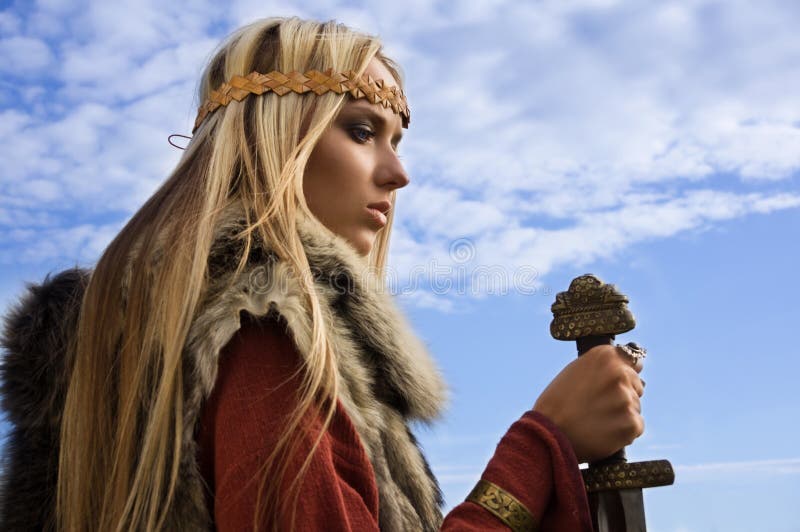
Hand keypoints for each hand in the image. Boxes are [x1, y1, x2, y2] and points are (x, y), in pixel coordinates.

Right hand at [533, 344, 644, 462]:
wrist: (549, 434)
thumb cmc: (557, 403)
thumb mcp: (575, 372)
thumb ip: (602, 367)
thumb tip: (634, 368)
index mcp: (605, 356)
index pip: (633, 361)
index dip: (624, 374)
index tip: (612, 385)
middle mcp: (620, 373)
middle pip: (636, 385)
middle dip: (622, 395)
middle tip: (598, 406)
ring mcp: (627, 399)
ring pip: (635, 406)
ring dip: (622, 414)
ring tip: (597, 420)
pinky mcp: (632, 423)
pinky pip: (636, 426)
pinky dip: (624, 431)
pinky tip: (603, 431)